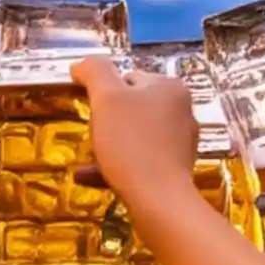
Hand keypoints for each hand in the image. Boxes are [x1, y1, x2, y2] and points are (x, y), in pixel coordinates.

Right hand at [71, 57, 196, 202]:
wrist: (158, 200)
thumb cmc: (131, 143)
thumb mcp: (106, 98)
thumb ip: (95, 72)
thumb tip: (83, 64)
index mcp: (170, 88)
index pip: (127, 79)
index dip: (103, 95)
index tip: (92, 112)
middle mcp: (181, 111)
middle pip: (131, 109)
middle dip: (106, 123)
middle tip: (92, 138)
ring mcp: (181, 142)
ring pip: (133, 137)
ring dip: (107, 147)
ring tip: (88, 161)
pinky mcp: (175, 170)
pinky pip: (139, 161)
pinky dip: (115, 166)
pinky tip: (89, 177)